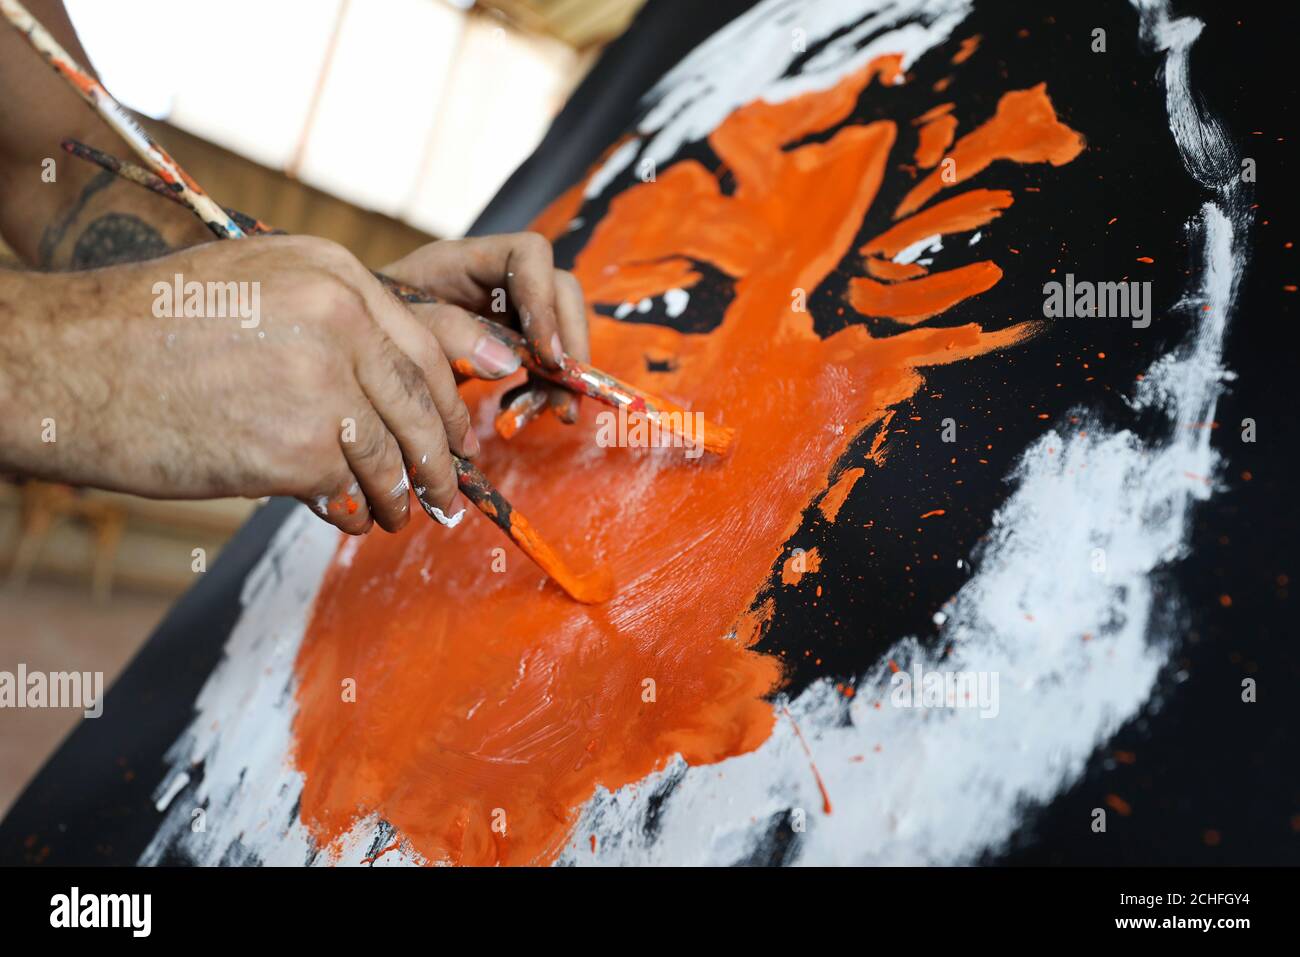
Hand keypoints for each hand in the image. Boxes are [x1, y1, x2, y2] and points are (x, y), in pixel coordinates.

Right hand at [4, 235, 476, 534]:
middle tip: (450, 486)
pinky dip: (356, 512)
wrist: (69, 364)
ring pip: (392, 454)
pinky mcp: (298, 447)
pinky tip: (352, 520)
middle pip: (420, 402)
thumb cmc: (150, 329)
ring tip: (399, 513)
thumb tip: (382, 380)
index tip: (457, 429)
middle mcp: (340, 317)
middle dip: (441, 454)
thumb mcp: (253, 288)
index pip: (422, 343)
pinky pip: (349, 489)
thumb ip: (326, 319)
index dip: (448, 397)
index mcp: (333, 271)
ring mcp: (322, 382)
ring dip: (401, 494)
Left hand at [381, 232, 590, 423]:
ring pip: (560, 329)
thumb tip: (508, 362)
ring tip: (553, 414)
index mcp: (464, 260)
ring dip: (564, 375)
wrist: (351, 349)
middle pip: (561, 292)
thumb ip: (442, 334)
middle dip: (571, 345)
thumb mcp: (395, 328)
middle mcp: (494, 279)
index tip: (547, 356)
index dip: (544, 301)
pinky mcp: (510, 341)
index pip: (527, 255)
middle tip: (564, 395)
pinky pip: (546, 360)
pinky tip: (518, 412)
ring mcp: (506, 309)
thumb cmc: (365, 327)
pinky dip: (544, 389)